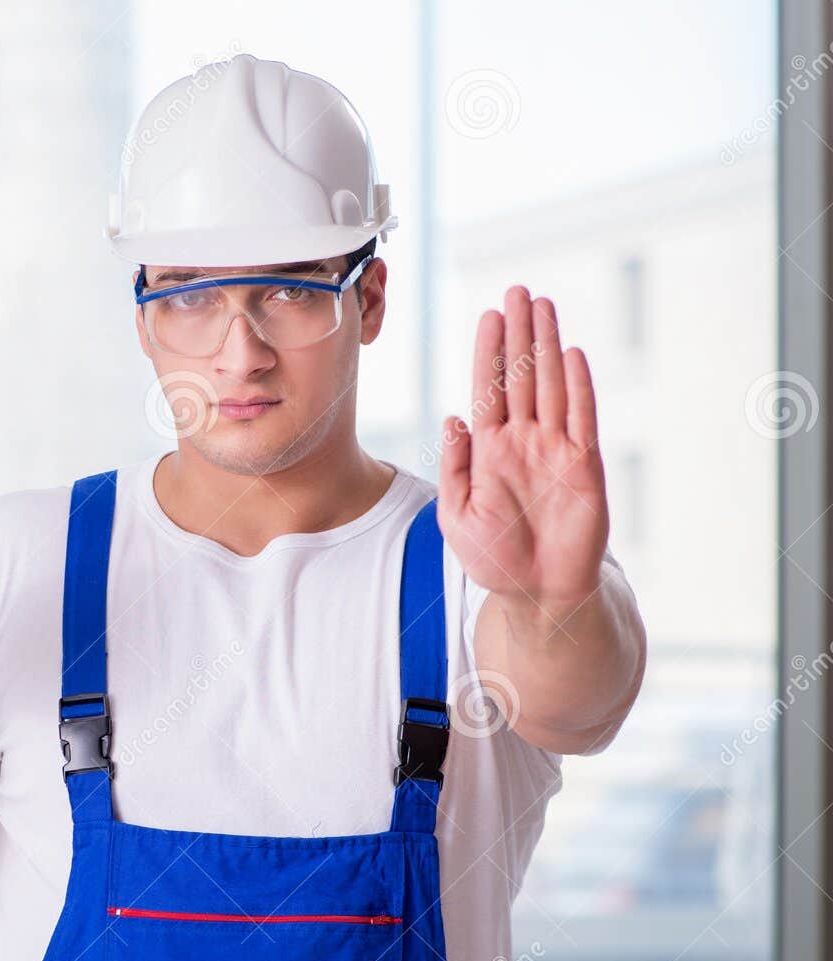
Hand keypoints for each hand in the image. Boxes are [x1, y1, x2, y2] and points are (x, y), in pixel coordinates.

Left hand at [438, 286, 608, 617]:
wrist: (537, 592)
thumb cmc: (493, 557)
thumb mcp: (455, 514)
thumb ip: (452, 467)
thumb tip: (454, 418)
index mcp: (488, 450)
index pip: (489, 389)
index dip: (489, 352)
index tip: (489, 315)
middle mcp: (522, 441)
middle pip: (522, 376)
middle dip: (519, 334)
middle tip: (518, 291)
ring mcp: (554, 450)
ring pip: (552, 386)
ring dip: (548, 346)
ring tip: (544, 307)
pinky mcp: (583, 466)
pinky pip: (581, 418)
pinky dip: (579, 387)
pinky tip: (572, 354)